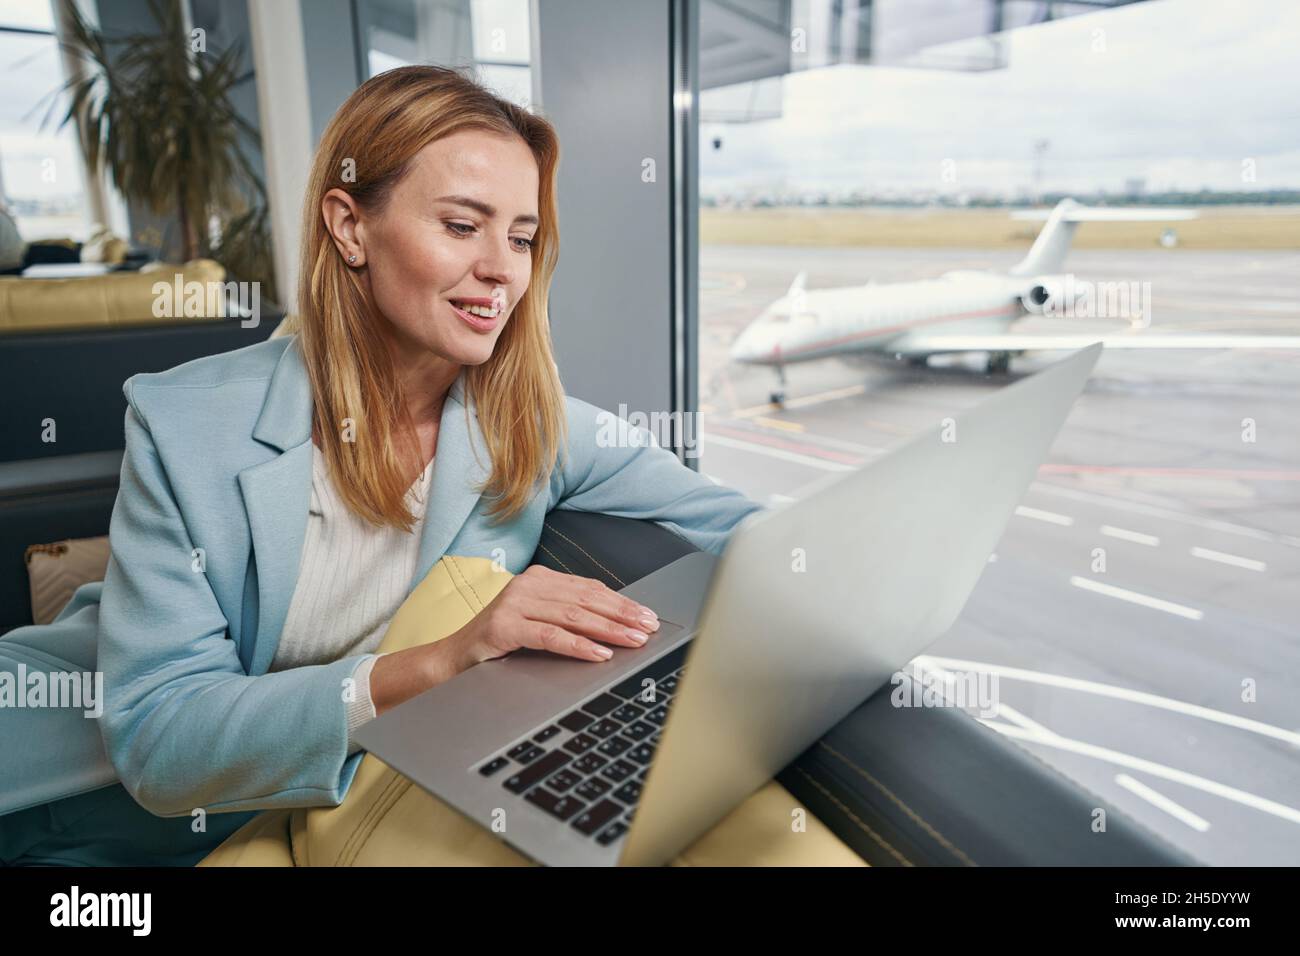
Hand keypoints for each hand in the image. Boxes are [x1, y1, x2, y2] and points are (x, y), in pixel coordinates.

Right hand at [451, 565, 659, 664]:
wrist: (453, 658)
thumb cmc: (500, 642)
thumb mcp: (538, 622)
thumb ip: (568, 618)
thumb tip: (617, 625)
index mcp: (539, 579)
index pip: (590, 589)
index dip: (622, 603)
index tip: (647, 616)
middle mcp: (527, 585)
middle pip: (586, 600)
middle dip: (622, 615)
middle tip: (648, 628)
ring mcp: (514, 604)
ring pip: (573, 616)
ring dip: (609, 629)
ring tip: (633, 640)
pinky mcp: (504, 627)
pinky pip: (550, 636)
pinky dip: (578, 645)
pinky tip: (599, 653)